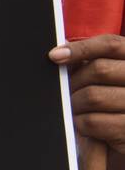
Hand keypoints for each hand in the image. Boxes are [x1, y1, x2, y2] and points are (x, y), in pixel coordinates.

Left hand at [51, 35, 124, 153]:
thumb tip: (59, 54)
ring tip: (74, 109)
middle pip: (99, 69)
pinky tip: (81, 124)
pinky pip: (93, 121)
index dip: (81, 48)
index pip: (111, 45)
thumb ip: (93, 64)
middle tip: (65, 93)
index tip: (54, 55)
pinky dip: (79, 122)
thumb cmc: (114, 106)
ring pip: (93, 96)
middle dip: (74, 81)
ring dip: (75, 103)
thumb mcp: (109, 80)